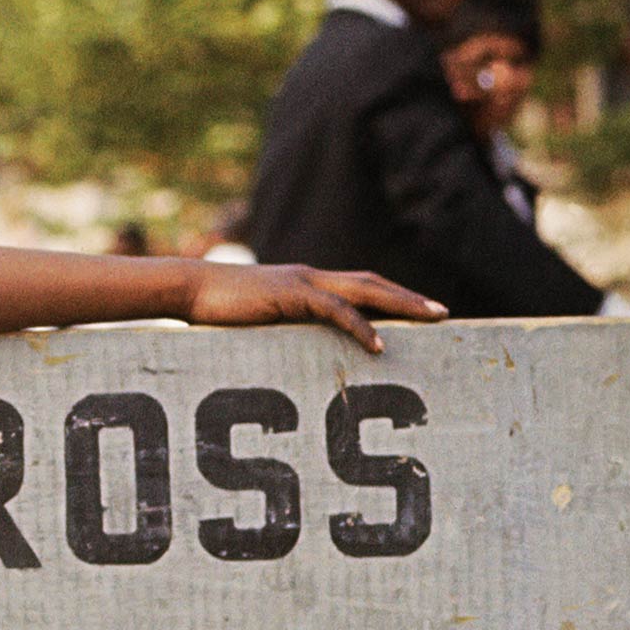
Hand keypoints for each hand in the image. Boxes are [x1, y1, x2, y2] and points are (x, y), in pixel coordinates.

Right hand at [185, 264, 444, 352]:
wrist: (187, 288)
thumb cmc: (214, 308)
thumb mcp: (255, 319)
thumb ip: (278, 328)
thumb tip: (291, 352)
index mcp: (303, 282)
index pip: (357, 286)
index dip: (388, 297)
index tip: (415, 312)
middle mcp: (310, 277)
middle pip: (372, 283)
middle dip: (409, 298)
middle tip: (442, 313)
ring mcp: (302, 283)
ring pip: (365, 290)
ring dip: (402, 304)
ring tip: (432, 318)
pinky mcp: (291, 294)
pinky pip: (335, 310)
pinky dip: (361, 326)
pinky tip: (379, 344)